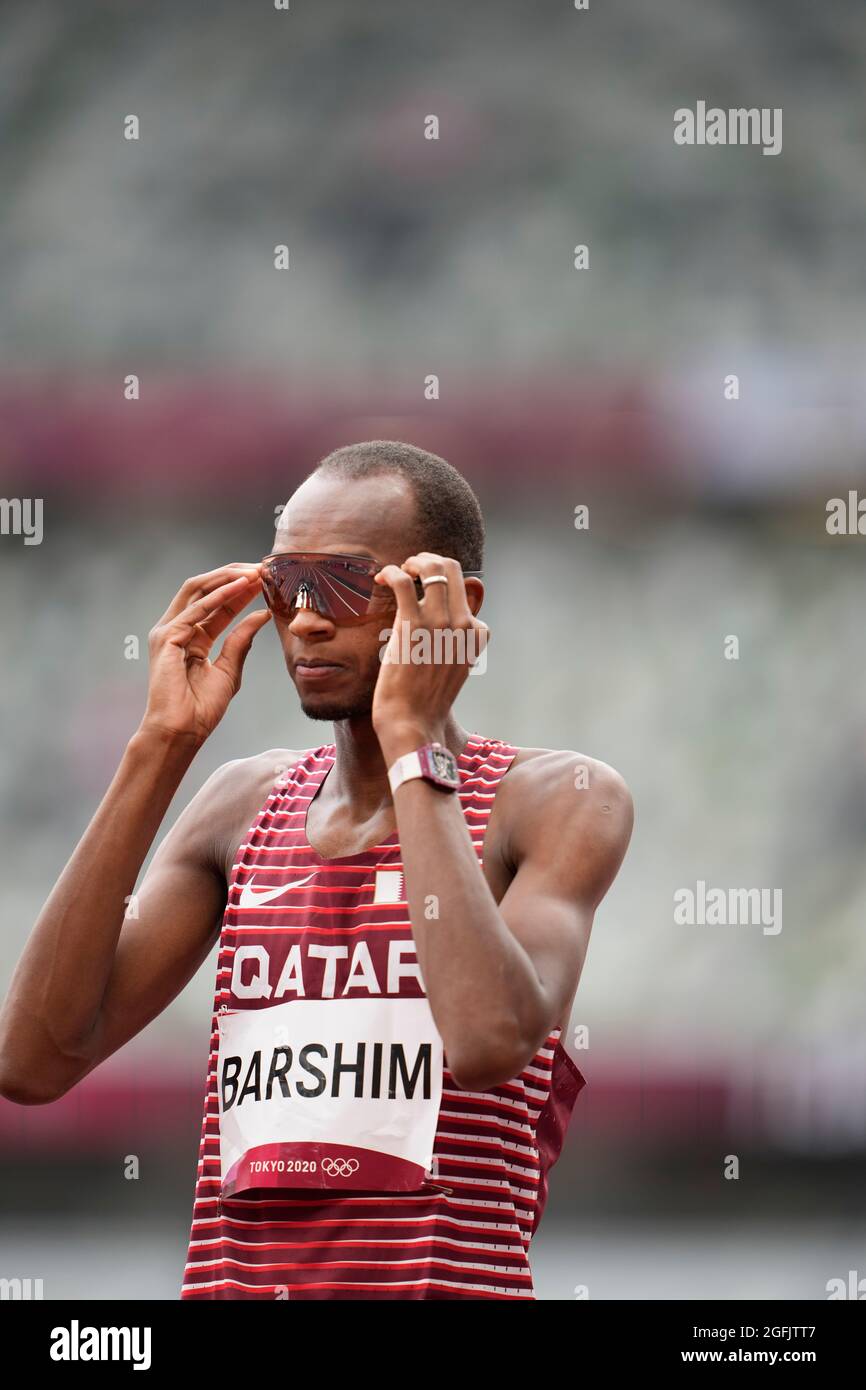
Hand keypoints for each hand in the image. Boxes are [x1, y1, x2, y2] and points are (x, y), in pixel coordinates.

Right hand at [138, 563, 271, 744]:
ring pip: (197, 589)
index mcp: (192, 637)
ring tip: (254, 572)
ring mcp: (169, 631)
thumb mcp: (230, 669)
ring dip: (227, 578)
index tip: (266, 580)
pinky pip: (195, 609)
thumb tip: (262, 614)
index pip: (218, 604)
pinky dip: (218, 595)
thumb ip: (242, 640)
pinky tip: (239, 587)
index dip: (241, 590)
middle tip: (263, 568)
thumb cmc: (201, 709)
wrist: (182, 731)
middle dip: (234, 575)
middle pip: (205, 589)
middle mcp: (178, 629)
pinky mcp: (166, 638)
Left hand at [371, 552, 487, 754]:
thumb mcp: (452, 670)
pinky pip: (404, 581)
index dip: (441, 581)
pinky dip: (392, 572)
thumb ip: (453, 645)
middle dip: (428, 560)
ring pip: (432, 567)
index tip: (422, 587)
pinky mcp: (412, 625)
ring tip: (397, 572)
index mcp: (475, 634)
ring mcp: (439, 623)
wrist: (413, 724)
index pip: (465, 590)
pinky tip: (382, 578)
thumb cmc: (426, 702)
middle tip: (410, 569)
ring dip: (411, 562)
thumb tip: (442, 629)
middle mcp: (462, 623)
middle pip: (452, 568)